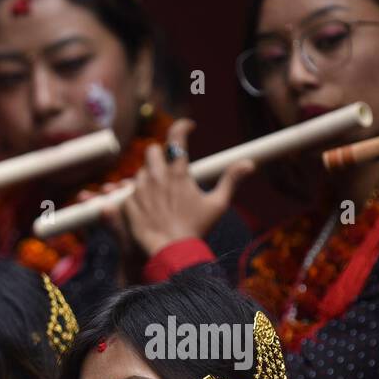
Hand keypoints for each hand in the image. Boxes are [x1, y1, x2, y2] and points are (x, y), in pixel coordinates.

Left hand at [105, 119, 254, 257]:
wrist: (171, 252)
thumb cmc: (197, 229)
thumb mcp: (218, 205)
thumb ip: (231, 180)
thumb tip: (249, 163)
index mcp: (179, 173)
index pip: (177, 137)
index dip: (182, 126)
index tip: (188, 127)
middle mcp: (157, 176)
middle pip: (153, 150)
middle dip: (160, 156)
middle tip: (169, 169)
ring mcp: (140, 189)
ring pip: (140, 172)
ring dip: (149, 178)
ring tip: (161, 195)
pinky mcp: (128, 203)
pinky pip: (130, 192)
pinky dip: (138, 196)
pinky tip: (149, 208)